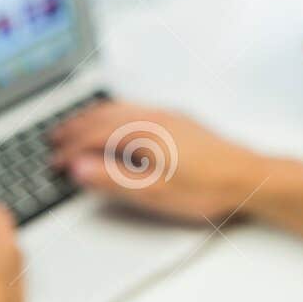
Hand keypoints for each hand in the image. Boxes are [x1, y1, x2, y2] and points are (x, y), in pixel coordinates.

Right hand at [49, 101, 267, 223]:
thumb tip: (79, 168)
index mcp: (143, 132)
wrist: (249, 177)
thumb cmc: (207, 187)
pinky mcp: (178, 119)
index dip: (70, 150)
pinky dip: (113, 112)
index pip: (94, 137)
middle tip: (53, 139)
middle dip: (74, 127)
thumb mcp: (154, 193)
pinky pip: (134, 108)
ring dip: (92, 116)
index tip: (55, 162)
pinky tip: (116, 120)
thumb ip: (112, 179)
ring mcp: (167, 115)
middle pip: (103, 116)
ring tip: (75, 126)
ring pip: (118, 108)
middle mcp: (153, 117)